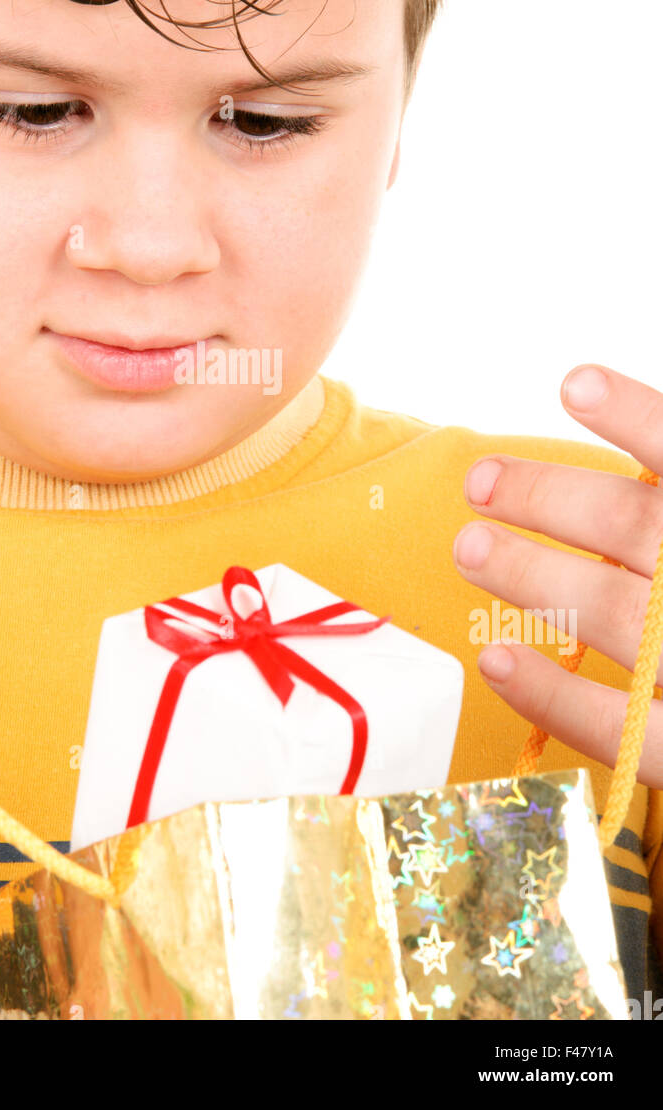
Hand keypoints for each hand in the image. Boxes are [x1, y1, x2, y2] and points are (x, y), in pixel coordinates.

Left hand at [452, 364, 662, 787]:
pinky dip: (553, 696)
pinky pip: (620, 729)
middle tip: (480, 481)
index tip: (574, 383)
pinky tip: (498, 661)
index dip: (637, 416)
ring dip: (531, 576)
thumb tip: (642, 444)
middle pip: (634, 526)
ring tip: (470, 548)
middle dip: (549, 498)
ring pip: (612, 614)